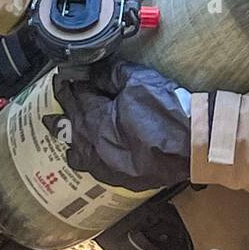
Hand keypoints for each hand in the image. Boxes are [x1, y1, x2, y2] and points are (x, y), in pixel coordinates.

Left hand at [51, 59, 191, 192]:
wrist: (193, 145)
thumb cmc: (166, 112)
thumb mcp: (137, 80)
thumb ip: (110, 74)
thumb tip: (95, 72)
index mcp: (94, 119)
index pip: (75, 96)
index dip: (68, 83)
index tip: (62, 76)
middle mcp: (92, 145)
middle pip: (70, 123)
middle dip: (62, 108)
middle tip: (55, 100)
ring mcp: (104, 165)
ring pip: (75, 151)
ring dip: (67, 135)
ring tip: (58, 129)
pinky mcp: (119, 177)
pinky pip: (92, 167)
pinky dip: (84, 155)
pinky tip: (83, 152)